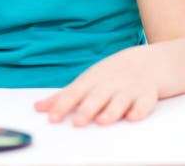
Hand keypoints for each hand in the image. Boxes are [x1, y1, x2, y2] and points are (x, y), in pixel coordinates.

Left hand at [34, 46, 159, 125]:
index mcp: (90, 82)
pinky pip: (144, 104)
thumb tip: (38, 107)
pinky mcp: (147, 95)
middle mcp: (108, 85)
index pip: (73, 94)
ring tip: (102, 121)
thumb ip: (62, 96)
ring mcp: (127, 89)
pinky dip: (139, 110)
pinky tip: (133, 117)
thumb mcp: (85, 82)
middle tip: (77, 123)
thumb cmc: (108, 75)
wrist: (144, 62)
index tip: (52, 118)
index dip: (62, 106)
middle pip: (95, 98)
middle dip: (86, 110)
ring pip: (118, 101)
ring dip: (111, 111)